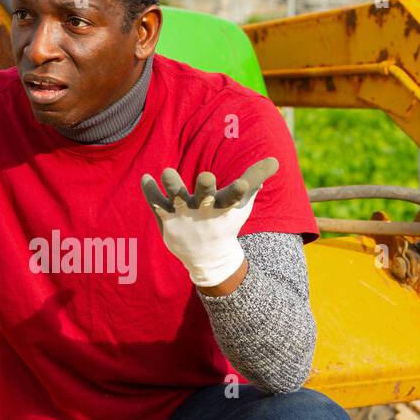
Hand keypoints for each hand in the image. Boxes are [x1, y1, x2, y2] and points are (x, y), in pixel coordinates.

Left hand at [140, 159, 278, 287]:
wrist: (208, 257)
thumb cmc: (227, 224)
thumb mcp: (242, 205)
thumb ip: (254, 181)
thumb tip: (274, 162)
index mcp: (223, 207)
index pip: (235, 197)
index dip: (241, 190)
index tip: (245, 185)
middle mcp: (203, 210)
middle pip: (204, 195)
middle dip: (205, 187)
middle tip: (206, 176)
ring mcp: (184, 214)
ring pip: (176, 197)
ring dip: (172, 184)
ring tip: (167, 172)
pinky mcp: (167, 219)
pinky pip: (156, 202)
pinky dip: (150, 191)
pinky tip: (146, 178)